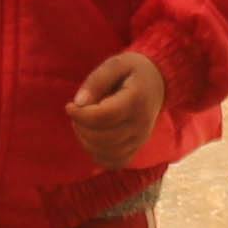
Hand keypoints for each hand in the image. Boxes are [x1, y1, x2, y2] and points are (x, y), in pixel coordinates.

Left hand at [66, 51, 169, 168]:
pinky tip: (93, 137)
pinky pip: (113, 162)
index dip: (81, 115)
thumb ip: (96, 81)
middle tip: (77, 112)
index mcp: (136, 101)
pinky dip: (97, 154)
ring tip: (85, 122)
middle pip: (102, 138)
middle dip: (81, 127)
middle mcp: (140, 125)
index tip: (70, 106)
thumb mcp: (115, 64)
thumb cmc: (133, 71)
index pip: (104, 117)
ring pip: (106, 153)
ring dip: (86, 140)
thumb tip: (78, 103)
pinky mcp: (136, 149)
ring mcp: (140, 140)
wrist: (158, 83)